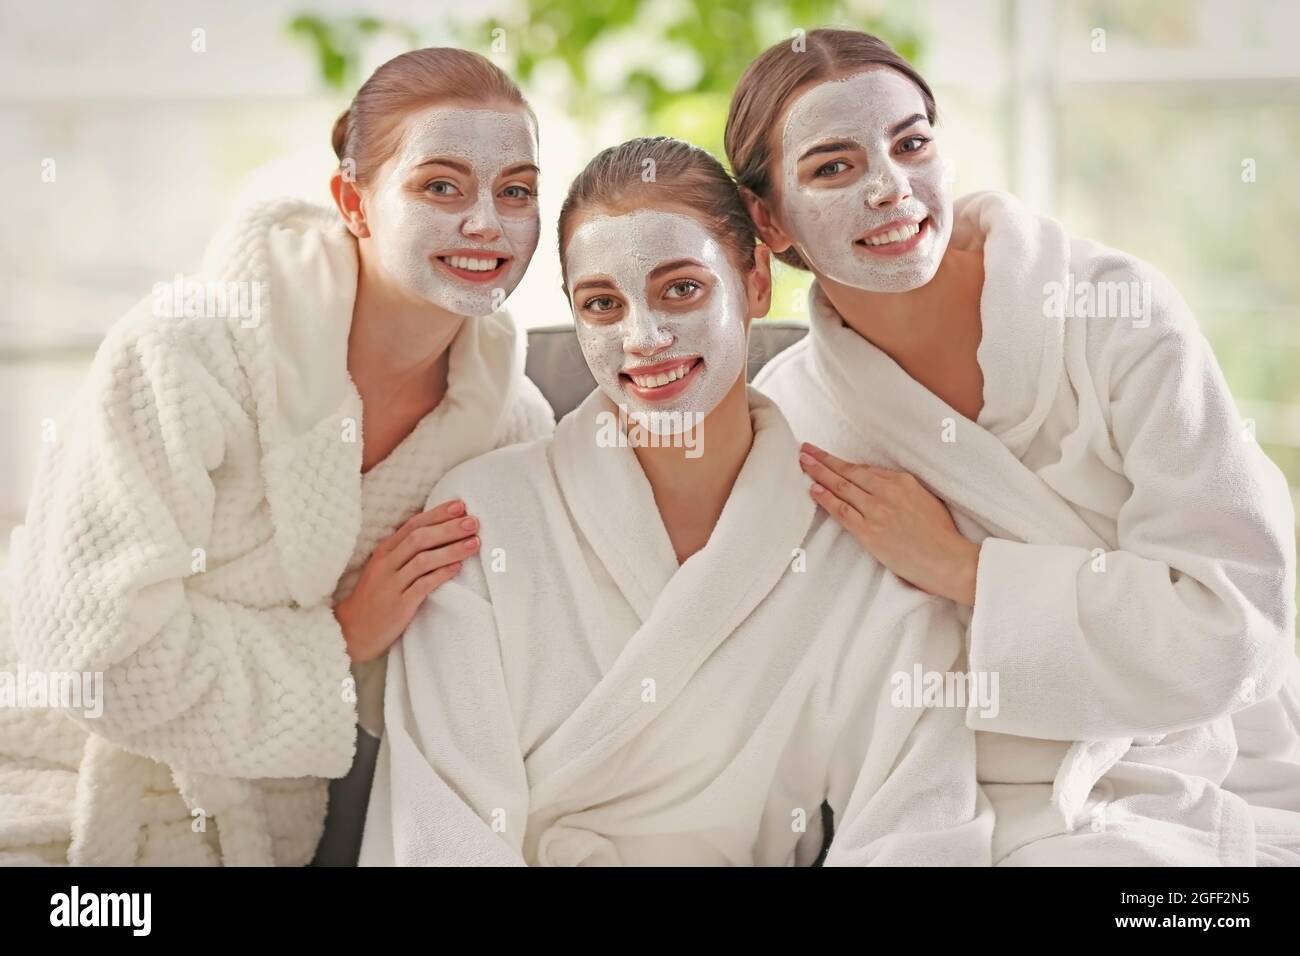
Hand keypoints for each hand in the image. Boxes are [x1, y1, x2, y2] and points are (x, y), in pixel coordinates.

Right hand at [334, 498, 480, 662]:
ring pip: (423, 560)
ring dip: (451, 549)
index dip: (437, 514)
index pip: (413, 525)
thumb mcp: (386, 568)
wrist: (353, 630)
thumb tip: (442, 533)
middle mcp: (386, 564)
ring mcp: (391, 584)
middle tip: (473, 522)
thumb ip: (407, 551)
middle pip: (419, 539)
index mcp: (384, 551)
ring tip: (474, 543)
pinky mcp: (399, 604)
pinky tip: (458, 568)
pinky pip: (423, 586)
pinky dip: (442, 574)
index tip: (460, 506)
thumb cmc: (377, 596)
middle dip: (448, 528)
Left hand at [798, 443, 979, 605]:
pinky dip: (825, 498)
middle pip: (848, 471)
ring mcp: (876, 511)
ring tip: (802, 463)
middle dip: (823, 459)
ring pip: (840, 487)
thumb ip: (901, 489)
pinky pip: (841, 511)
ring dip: (818, 473)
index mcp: (903, 481)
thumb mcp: (925, 499)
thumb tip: (878, 483)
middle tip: (805, 449)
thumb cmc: (941, 534)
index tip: (828, 456)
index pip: (864, 469)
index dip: (843, 463)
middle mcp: (887, 491)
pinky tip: (812, 490)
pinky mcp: (868, 531)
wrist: (948, 560)